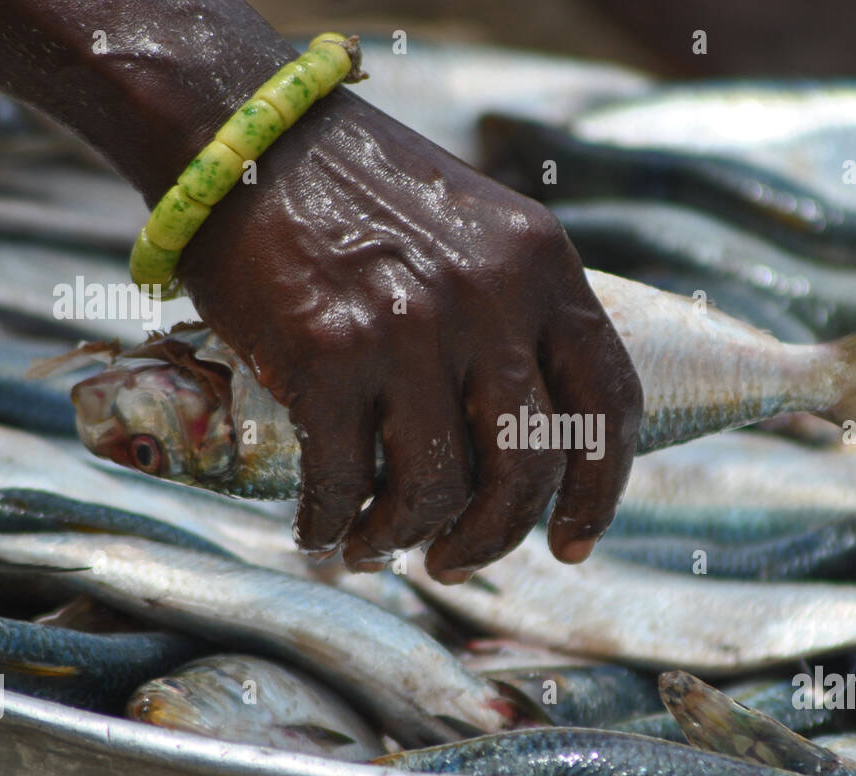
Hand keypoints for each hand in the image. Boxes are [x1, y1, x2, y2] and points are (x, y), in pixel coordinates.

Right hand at [177, 90, 642, 581]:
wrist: (246, 138)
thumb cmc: (364, 196)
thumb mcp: (479, 233)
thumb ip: (521, 315)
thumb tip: (536, 434)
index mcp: (543, 265)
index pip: (609, 402)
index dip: (600, 492)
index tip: (572, 544)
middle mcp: (490, 297)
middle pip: (526, 467)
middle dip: (493, 538)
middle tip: (456, 559)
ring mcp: (410, 327)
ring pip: (436, 488)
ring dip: (404, 538)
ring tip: (377, 546)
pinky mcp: (328, 353)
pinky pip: (343, 479)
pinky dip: (330, 524)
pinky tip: (321, 530)